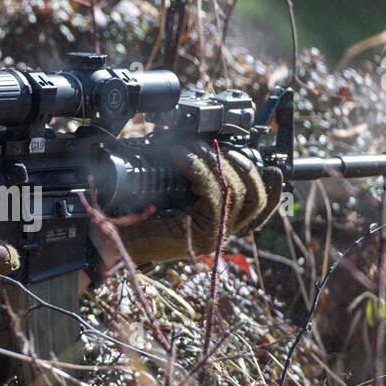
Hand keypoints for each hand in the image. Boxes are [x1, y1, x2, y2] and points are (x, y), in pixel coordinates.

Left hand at [115, 145, 283, 267]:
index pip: (259, 209)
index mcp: (217, 223)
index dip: (272, 187)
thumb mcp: (170, 188)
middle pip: (256, 199)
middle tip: (219, 147)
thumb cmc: (134, 215)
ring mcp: (215, 236)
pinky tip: (182, 155)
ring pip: (240, 194)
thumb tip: (201, 143)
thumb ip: (191, 175)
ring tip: (194, 148)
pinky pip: (215, 193)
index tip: (272, 166)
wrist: (112, 241)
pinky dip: (200, 168)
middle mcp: (221, 232)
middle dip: (244, 166)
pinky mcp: (205, 234)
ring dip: (219, 163)